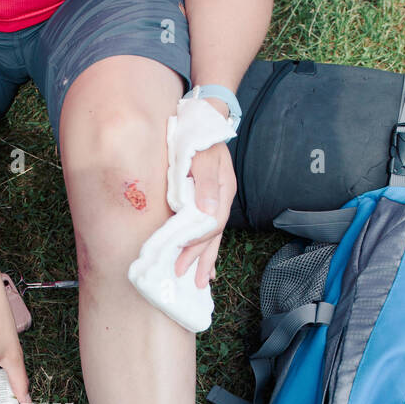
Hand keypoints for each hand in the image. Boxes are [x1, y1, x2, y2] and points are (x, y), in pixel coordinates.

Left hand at [175, 128, 236, 287]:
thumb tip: (208, 210)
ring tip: (201, 282)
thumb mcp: (205, 156)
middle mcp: (221, 200)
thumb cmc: (200, 137)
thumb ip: (207, 182)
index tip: (181, 252)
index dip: (197, 240)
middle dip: (199, 258)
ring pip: (212, 236)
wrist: (202, 121)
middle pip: (213, 235)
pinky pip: (206, 231)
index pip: (212, 223)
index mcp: (223, 190)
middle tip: (186, 278)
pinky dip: (204, 248)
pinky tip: (203, 264)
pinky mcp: (206, 202)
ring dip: (204, 259)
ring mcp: (215, 202)